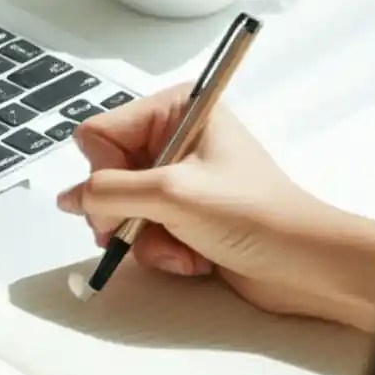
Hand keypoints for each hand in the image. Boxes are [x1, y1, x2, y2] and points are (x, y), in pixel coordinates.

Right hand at [57, 83, 374, 332]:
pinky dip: (160, 250)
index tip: (127, 198)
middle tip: (150, 228)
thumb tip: (69, 199)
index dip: (104, 173)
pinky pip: (141, 230)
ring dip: (144, 238)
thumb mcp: (172, 194)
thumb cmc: (255, 215)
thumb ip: (108, 192)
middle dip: (125, 212)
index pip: (99, 134)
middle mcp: (174, 137)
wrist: (305, 264)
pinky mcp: (182, 213)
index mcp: (176, 109)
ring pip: (120, 209)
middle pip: (105, 174)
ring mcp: (177, 177)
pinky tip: (191, 258)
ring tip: (181, 249)